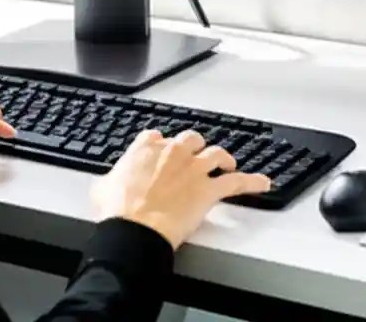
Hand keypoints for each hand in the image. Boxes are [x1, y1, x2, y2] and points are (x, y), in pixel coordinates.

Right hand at [90, 129, 271, 249]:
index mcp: (145, 148)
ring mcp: (194, 168)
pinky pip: (237, 182)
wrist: (135, 229)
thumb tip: (109, 182)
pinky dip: (252, 182)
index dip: (161, 144)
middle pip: (191, 139)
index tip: (162, 150)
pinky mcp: (209, 189)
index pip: (157, 136)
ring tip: (227, 162)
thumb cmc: (118, 211)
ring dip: (223, 158)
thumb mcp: (102, 188)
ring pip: (216, 154)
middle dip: (194, 146)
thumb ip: (112, 178)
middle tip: (195, 156)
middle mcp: (173, 152)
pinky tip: (263, 183)